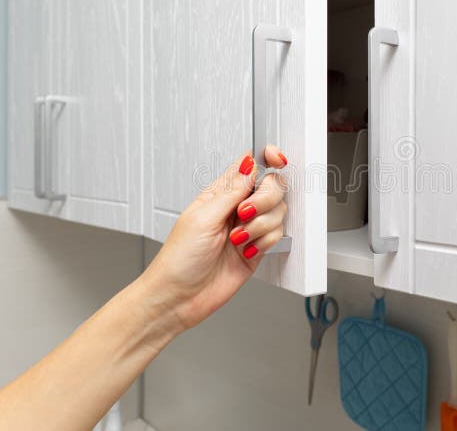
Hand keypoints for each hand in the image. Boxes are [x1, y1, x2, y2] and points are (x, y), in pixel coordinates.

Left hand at [139, 145, 288, 333]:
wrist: (180, 297)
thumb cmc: (178, 260)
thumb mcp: (203, 218)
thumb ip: (231, 191)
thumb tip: (249, 165)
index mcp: (219, 193)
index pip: (249, 164)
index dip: (266, 157)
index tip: (276, 159)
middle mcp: (236, 207)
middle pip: (272, 186)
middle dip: (264, 199)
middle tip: (244, 214)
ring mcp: (248, 228)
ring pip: (278, 212)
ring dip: (260, 226)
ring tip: (238, 239)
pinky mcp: (257, 248)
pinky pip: (277, 235)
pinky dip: (264, 242)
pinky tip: (246, 251)